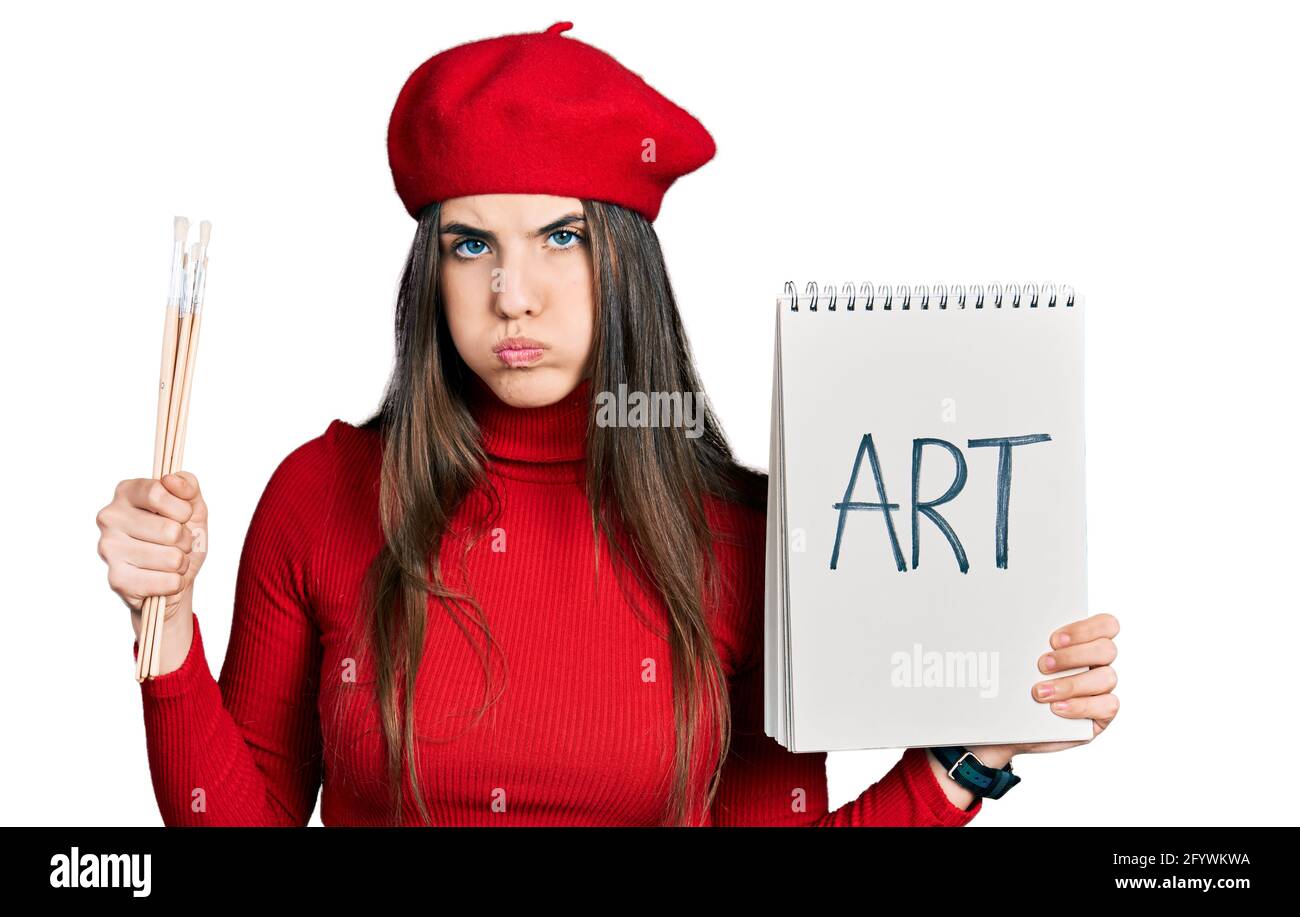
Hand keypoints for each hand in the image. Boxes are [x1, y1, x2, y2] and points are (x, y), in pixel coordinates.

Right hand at [96, 471, 208, 639]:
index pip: (157, 494)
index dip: (182, 510)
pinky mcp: (117, 580)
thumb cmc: (181, 537)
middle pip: (169, 530)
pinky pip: (168, 582)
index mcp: (126, 493)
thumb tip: (171, 480)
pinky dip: (176, 582)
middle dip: (186, 540)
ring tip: (171, 561)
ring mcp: (109, 549)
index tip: (183, 516)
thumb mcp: (193, 507)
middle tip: (178, 543)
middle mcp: (110, 518)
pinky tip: (164, 578)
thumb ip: (188, 486)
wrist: (174, 577)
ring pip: (172, 558)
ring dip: (181, 562)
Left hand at [967, 612, 1120, 764]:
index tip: (1053, 640)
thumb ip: (1029, 641)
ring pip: (1107, 678)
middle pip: (1107, 649)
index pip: (1106, 625)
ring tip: (1040, 692)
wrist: (1011, 722)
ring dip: (1071, 684)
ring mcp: (1103, 688)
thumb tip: (1016, 623)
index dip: (1085, 629)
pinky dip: (1080, 706)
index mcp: (1086, 642)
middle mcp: (1099, 663)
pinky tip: (1057, 708)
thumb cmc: (1017, 684)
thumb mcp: (1020, 660)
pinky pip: (1107, 706)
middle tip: (1042, 665)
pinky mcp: (1103, 714)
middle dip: (1072, 656)